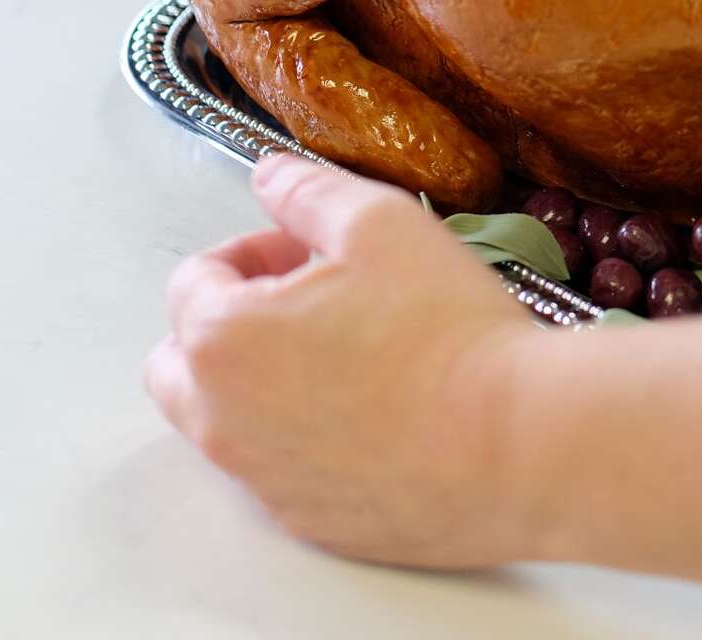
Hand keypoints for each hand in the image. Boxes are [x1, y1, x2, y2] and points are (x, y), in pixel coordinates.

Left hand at [144, 154, 539, 565]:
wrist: (517, 446)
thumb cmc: (448, 332)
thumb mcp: (381, 222)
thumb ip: (308, 191)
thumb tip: (269, 176)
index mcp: (223, 340)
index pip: (193, 281)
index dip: (250, 250)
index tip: (304, 250)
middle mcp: (223, 422)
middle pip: (183, 364)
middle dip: (229, 323)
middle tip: (306, 304)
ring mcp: (265, 483)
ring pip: (230, 423)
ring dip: (263, 382)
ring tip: (348, 356)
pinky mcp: (312, 524)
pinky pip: (284, 472)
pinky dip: (308, 440)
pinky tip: (379, 415)